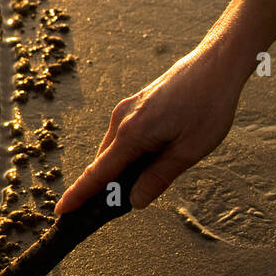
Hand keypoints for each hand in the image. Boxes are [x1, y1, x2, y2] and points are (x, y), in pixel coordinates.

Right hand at [54, 45, 245, 213]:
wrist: (214, 65)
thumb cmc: (208, 106)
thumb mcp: (190, 150)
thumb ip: (159, 177)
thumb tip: (135, 200)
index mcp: (132, 135)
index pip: (98, 173)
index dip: (79, 195)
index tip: (61, 210)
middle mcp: (121, 121)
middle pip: (104, 163)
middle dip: (103, 187)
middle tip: (112, 210)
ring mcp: (125, 111)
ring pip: (113, 150)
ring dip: (119, 169)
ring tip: (142, 183)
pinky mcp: (133, 106)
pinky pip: (122, 137)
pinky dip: (126, 154)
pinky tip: (149, 158)